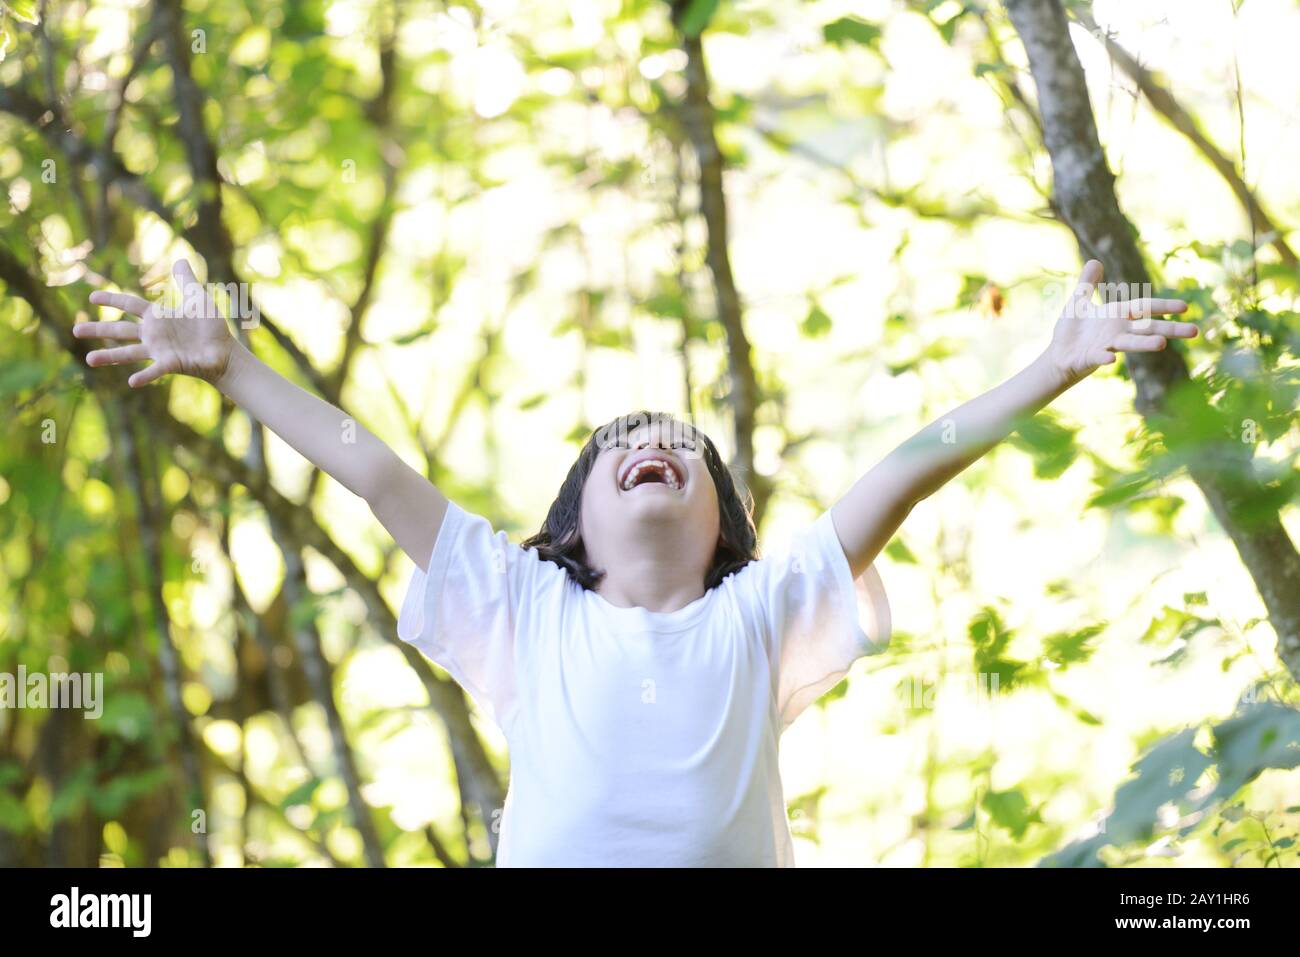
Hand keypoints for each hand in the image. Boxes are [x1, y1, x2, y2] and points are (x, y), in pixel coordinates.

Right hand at [74, 259, 235, 386]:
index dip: (112, 300)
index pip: (129, 304)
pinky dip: (144, 376)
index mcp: (157, 317)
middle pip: (121, 330)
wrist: (225, 352)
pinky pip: (155, 370)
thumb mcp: (199, 299)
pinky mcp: (172, 364)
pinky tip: (132, 382)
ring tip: (89, 360)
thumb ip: (187, 281)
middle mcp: (153, 334)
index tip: (92, 297)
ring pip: (130, 353)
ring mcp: (160, 351)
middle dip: (98, 329)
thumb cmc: (211, 327)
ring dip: (110, 356)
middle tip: (75, 330)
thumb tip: (180, 260)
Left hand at [1045, 259, 1197, 384]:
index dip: (1164, 306)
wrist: (1057, 354)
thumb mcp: (1078, 301)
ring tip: (1162, 344)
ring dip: (1145, 344)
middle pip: (1148, 329)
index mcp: (1117, 315)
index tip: (1186, 307)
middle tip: (1195, 332)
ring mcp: (1106, 345)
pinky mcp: (1092, 357)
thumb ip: (1087, 283)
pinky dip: (1104, 358)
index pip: (1145, 308)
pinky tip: (1111, 359)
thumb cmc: (1071, 329)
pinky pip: (1099, 357)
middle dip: (1171, 329)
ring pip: (1130, 343)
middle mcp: (1118, 331)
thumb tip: (1094, 261)